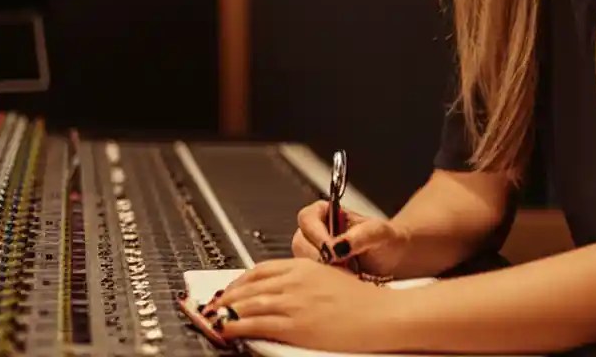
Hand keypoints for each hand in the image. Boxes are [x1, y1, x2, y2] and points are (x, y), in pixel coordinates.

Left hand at [207, 258, 406, 351]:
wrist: (382, 315)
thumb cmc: (365, 302)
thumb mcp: (331, 280)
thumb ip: (306, 283)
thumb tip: (286, 293)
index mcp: (304, 266)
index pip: (260, 269)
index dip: (240, 280)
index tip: (231, 289)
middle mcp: (295, 280)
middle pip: (249, 285)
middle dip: (226, 296)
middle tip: (213, 305)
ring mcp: (294, 302)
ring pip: (247, 303)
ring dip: (224, 311)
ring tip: (213, 319)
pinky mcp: (295, 324)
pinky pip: (255, 323)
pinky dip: (235, 325)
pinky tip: (226, 329)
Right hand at [291, 200, 409, 276]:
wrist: (396, 260)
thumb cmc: (388, 240)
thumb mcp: (379, 232)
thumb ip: (361, 235)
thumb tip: (337, 248)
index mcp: (324, 212)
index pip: (307, 219)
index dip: (316, 235)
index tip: (332, 252)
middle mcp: (315, 232)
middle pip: (300, 244)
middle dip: (319, 258)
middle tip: (341, 268)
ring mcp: (314, 254)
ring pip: (302, 264)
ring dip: (322, 272)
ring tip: (348, 275)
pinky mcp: (317, 274)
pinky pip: (310, 280)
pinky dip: (325, 284)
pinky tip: (344, 285)